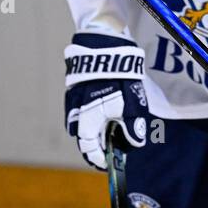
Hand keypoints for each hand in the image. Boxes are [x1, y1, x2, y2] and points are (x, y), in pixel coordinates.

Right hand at [63, 33, 148, 170]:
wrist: (102, 43)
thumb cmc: (118, 74)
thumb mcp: (131, 101)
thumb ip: (133, 124)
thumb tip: (134, 144)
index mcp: (88, 119)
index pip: (90, 148)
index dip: (99, 158)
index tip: (109, 163)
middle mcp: (76, 113)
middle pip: (85, 138)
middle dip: (98, 146)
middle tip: (112, 150)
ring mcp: (73, 101)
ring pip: (82, 125)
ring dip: (95, 132)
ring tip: (111, 133)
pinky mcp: (75, 90)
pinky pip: (81, 112)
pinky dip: (92, 118)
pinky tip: (105, 114)